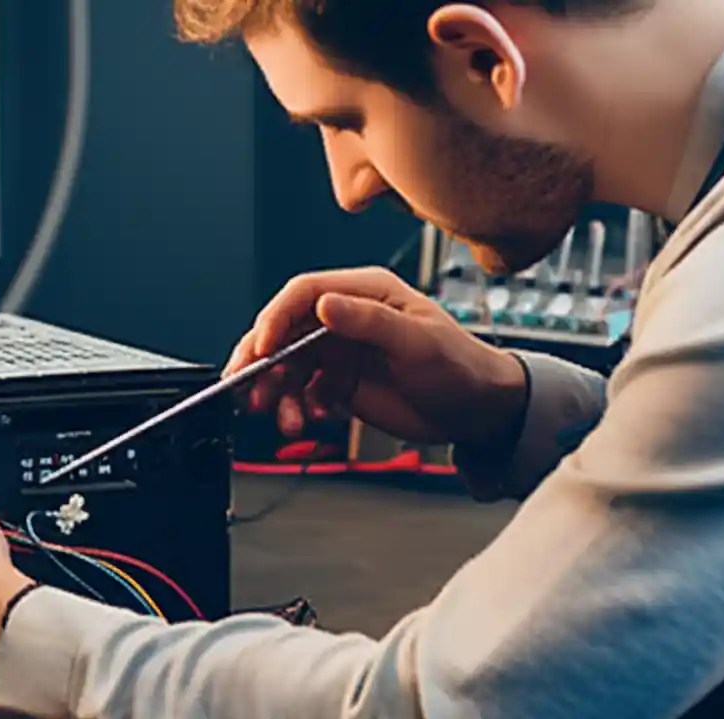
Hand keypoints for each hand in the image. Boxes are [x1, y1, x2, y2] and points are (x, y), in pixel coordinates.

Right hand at [225, 266, 526, 445]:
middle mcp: (347, 318)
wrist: (479, 411)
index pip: (304, 293)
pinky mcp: (341, 383)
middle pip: (285, 330)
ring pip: (288, 366)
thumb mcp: (417, 341)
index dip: (275, 318)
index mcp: (365, 293)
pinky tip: (307, 420)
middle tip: (245, 386)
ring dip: (276, 391)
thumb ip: (370, 321)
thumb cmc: (460, 366)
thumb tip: (326, 305)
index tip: (263, 348)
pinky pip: (303, 393)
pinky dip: (296, 408)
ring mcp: (341, 352)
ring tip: (281, 418)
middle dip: (261, 359)